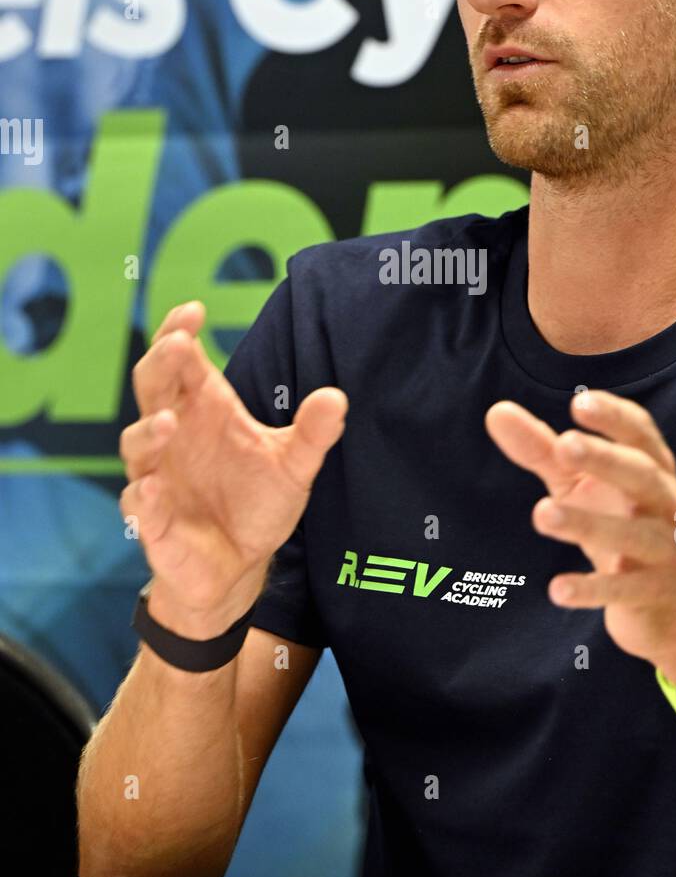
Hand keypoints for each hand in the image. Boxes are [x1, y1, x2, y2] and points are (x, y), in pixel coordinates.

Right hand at [119, 300, 347, 635]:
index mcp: (204, 410)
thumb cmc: (257, 502)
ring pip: (137, 446)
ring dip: (149, 432)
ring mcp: (158, 477)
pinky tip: (153, 490)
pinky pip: (140, 507)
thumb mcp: (294, 465)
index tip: (193, 311)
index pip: (183, 362)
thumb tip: (336, 397)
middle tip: (178, 345)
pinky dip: (144, 499)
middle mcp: (174, 436)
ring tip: (168, 422)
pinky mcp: (153, 523)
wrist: (240, 565)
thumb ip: (313, 433)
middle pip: (153, 389)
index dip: (179, 333)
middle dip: (161, 364)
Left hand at [485, 390, 675, 683]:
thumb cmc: (623, 527)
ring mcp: (665, 550)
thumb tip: (495, 412)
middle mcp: (664, 504)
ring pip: (634, 534)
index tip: (580, 402)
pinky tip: (557, 588)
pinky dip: (592, 589)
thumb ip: (542, 450)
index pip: (641, 434)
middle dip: (606, 459)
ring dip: (588, 523)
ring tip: (542, 514)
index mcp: (651, 470)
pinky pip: (624, 590)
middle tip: (564, 445)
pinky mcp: (654, 593)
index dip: (614, 417)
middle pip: (642, 475)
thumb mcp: (581, 485)